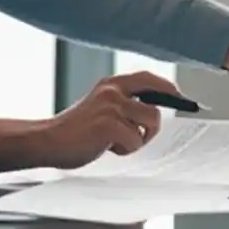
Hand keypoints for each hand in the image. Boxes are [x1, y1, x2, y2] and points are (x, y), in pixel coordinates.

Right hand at [37, 71, 178, 168]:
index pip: (147, 79)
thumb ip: (123, 105)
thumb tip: (154, 113)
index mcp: (110, 84)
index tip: (180, 98)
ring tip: (115, 142)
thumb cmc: (75, 131)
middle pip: (155, 107)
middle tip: (140, 137)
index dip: (167, 88)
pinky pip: (135, 141)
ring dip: (137, 140)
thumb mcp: (101, 108)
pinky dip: (124, 150)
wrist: (49, 141)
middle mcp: (112, 90)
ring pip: (149, 124)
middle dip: (151, 128)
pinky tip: (106, 148)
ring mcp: (111, 106)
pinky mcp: (108, 124)